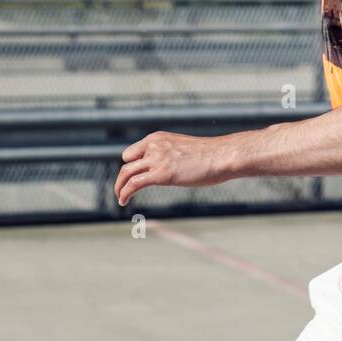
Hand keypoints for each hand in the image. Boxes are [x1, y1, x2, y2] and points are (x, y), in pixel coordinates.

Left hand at [114, 131, 238, 205]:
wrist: (222, 156)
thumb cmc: (210, 155)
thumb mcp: (183, 149)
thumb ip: (172, 156)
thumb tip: (172, 168)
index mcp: (158, 138)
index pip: (132, 152)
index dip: (131, 166)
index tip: (133, 178)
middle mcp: (154, 146)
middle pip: (126, 162)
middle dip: (123, 178)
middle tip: (123, 190)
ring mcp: (157, 159)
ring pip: (126, 173)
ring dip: (119, 187)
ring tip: (120, 199)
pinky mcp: (162, 174)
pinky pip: (134, 183)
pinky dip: (124, 193)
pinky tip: (123, 202)